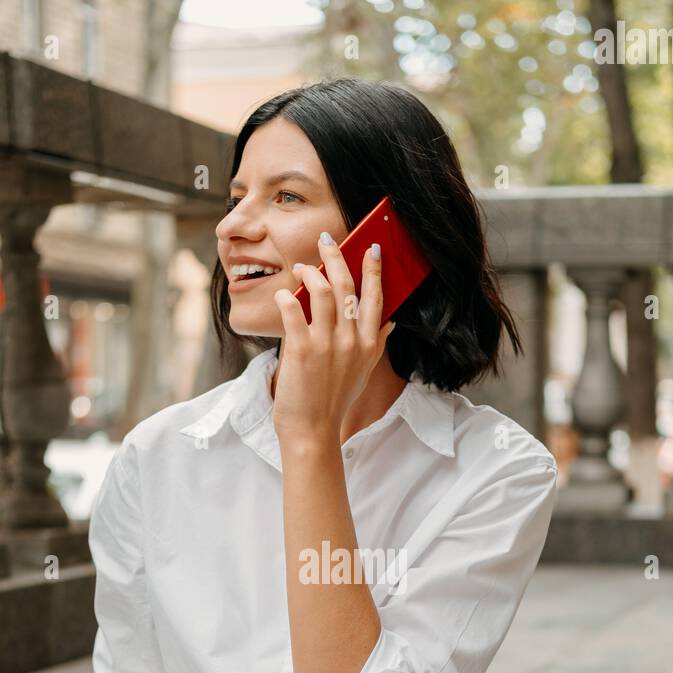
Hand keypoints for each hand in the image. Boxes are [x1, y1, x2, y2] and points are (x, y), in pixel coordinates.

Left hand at [272, 232, 394, 442]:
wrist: (313, 431)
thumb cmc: (334, 401)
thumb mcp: (363, 372)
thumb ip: (375, 343)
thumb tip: (390, 322)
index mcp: (369, 344)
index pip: (376, 297)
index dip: (374, 269)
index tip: (372, 247)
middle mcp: (351, 341)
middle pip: (348, 285)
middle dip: (337, 256)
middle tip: (325, 241)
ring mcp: (327, 344)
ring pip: (323, 290)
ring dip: (310, 272)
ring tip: (300, 269)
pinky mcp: (301, 350)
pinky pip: (293, 310)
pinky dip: (286, 297)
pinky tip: (283, 296)